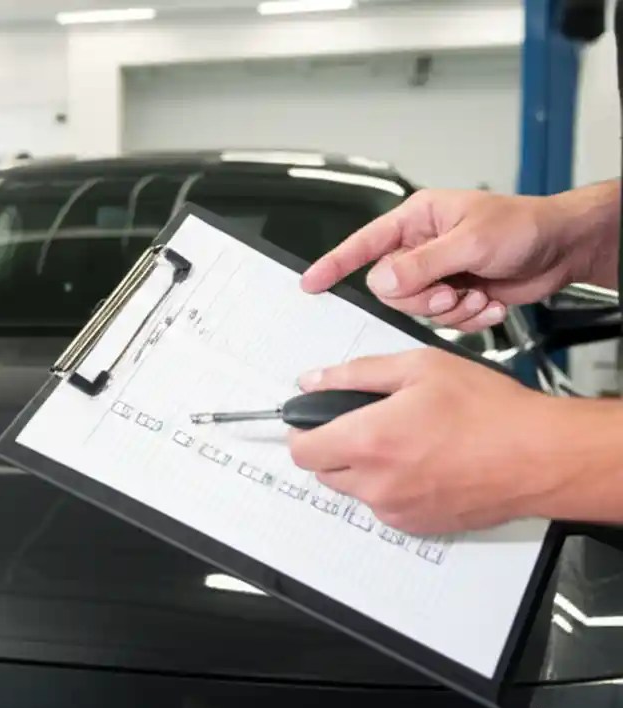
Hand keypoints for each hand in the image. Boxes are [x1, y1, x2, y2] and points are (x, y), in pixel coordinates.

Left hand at [288, 348, 556, 534]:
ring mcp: (395, 510)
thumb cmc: (486, 408)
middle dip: (335, 447)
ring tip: (406, 443)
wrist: (539, 455)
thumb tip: (312, 381)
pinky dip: (391, 488)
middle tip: (371, 424)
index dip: (303, 431)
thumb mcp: (418, 368)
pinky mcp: (417, 526)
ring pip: (354, 490)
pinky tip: (424, 465)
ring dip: (364, 469)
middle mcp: (374, 482)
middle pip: (323, 471)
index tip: (317, 420)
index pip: (300, 450)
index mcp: (367, 440)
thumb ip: (355, 374)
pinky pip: (384, 507)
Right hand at [299, 185, 619, 330]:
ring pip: (416, 308)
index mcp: (418, 220)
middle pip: (391, 287)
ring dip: (450, 310)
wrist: (564, 249)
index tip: (310, 282)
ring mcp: (438, 272)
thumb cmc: (525, 226)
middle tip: (451, 291)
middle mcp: (422, 246)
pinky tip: (489, 302)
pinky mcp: (456, 294)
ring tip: (477, 295)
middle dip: (423, 297)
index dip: (335, 263)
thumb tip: (383, 280)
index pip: (364, 243)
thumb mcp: (471, 242)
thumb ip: (423, 264)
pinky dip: (469, 318)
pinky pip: (442, 321)